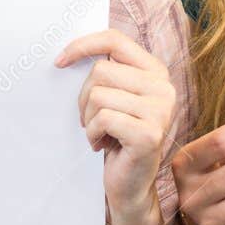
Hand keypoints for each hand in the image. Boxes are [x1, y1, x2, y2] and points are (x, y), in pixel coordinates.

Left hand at [56, 29, 178, 216]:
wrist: (131, 184)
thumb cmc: (118, 137)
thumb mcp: (116, 97)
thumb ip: (108, 73)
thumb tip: (68, 52)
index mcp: (156, 72)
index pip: (115, 40)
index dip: (83, 45)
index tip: (60, 61)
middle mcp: (164, 88)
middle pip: (101, 70)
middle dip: (85, 98)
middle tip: (91, 119)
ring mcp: (160, 111)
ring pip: (98, 95)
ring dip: (88, 119)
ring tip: (100, 133)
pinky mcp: (149, 134)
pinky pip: (102, 119)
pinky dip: (92, 134)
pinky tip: (101, 145)